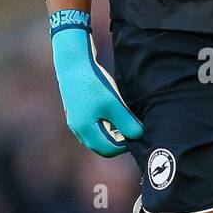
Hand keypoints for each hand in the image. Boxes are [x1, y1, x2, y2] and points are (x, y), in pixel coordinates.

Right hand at [50, 11, 142, 156]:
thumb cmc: (94, 83)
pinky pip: (93, 127)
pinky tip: (112, 110)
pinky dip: (104, 125)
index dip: (125, 144)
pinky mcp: (76, 113)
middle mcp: (77, 129)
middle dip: (118, 140)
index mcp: (85, 130)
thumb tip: (139, 136)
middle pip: (102, 146)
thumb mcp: (114, 103)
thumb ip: (127, 122)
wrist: (73, 63)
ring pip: (97, 136)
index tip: (135, 132)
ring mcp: (75, 121)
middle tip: (131, 127)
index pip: (108, 150)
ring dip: (111, 132)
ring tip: (122, 117)